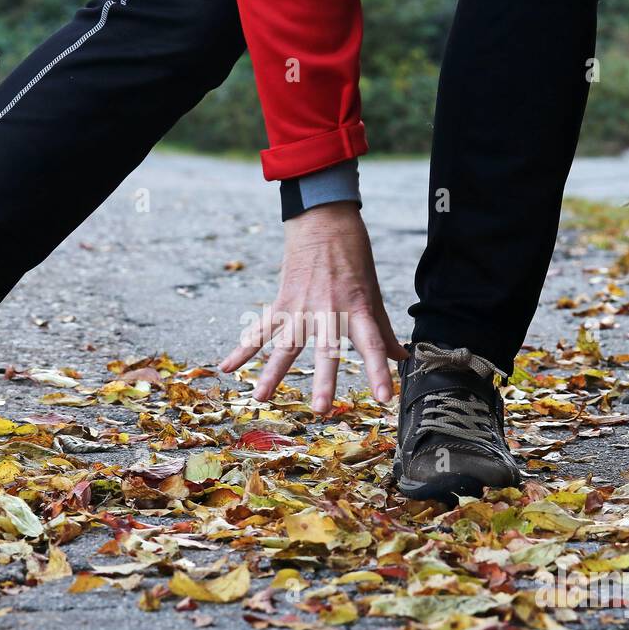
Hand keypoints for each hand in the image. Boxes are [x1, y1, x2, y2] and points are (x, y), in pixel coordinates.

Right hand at [220, 201, 407, 412]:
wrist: (324, 220)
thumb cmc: (354, 257)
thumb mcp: (373, 292)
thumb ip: (383, 329)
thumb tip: (402, 356)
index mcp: (357, 309)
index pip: (372, 345)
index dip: (379, 371)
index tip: (385, 397)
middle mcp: (329, 310)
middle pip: (327, 350)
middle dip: (325, 380)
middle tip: (321, 409)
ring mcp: (302, 306)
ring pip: (286, 345)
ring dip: (272, 373)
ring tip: (261, 397)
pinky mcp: (282, 301)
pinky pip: (260, 328)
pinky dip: (242, 348)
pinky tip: (226, 367)